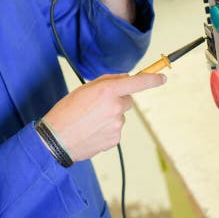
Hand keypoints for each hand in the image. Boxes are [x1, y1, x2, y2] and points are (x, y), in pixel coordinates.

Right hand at [42, 72, 164, 161]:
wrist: (56, 139)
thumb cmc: (66, 112)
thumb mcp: (83, 90)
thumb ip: (106, 83)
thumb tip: (123, 80)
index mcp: (107, 91)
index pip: (136, 83)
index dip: (152, 79)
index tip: (161, 78)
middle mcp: (115, 107)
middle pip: (127, 100)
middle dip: (117, 101)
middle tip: (97, 106)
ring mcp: (116, 125)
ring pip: (119, 116)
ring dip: (109, 116)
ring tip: (89, 121)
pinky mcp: (115, 139)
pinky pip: (115, 130)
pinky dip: (106, 129)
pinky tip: (91, 131)